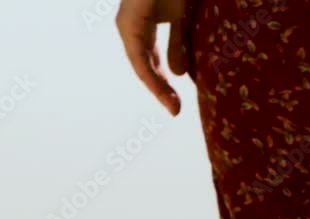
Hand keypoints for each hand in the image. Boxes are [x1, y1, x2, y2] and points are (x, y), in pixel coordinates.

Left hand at [116, 0, 187, 115]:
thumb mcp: (181, 17)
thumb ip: (179, 44)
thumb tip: (179, 75)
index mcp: (142, 25)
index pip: (151, 61)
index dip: (163, 83)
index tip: (177, 104)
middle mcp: (130, 27)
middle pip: (145, 66)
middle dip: (161, 89)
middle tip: (175, 110)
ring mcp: (128, 24)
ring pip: (141, 66)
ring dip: (157, 88)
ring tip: (173, 107)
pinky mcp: (130, 23)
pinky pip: (140, 57)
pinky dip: (152, 75)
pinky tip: (164, 90)